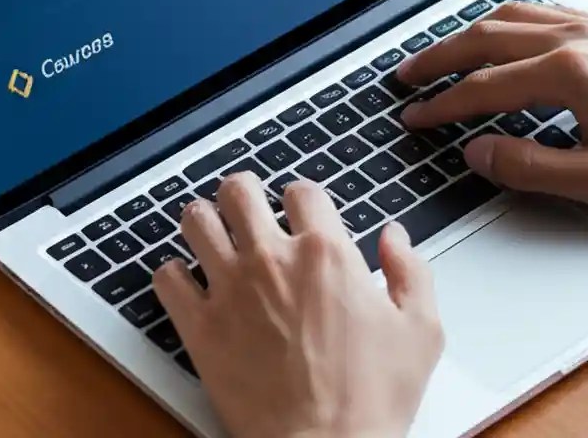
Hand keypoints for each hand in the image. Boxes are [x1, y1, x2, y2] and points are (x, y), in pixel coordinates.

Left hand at [153, 174, 442, 437]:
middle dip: (242, 194)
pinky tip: (187, 284)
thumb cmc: (371, 398)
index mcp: (326, 253)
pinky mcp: (200, 327)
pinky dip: (173, 275)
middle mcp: (272, 260)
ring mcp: (230, 290)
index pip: (301, 190)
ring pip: (195, 220)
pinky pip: (166, 278)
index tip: (300, 214)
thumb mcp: (421, 330)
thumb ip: (411, 271)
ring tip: (211, 233)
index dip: (301, 198)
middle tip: (246, 209)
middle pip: (239, 190)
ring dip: (203, 221)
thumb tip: (395, 237)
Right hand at [397, 2, 587, 208]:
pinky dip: (506, 19)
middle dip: (439, 57)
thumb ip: (531, 167)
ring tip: (440, 51)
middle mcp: (578, 39)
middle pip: (486, 37)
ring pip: (512, 17)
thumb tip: (479, 154)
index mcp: (570, 73)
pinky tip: (503, 30)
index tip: (414, 118)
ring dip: (468, 33)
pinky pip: (542, 11)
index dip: (441, 106)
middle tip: (405, 75)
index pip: (483, 88)